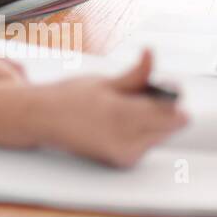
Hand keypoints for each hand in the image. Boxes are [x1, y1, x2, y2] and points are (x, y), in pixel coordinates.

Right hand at [30, 50, 187, 166]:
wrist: (44, 120)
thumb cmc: (70, 97)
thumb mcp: (104, 81)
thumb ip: (136, 73)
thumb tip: (152, 55)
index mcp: (121, 114)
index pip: (170, 114)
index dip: (171, 98)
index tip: (165, 86)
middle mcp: (125, 139)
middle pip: (171, 126)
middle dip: (163, 109)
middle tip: (140, 95)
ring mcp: (125, 154)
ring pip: (161, 135)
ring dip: (153, 122)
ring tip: (126, 109)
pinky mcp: (123, 162)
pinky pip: (147, 145)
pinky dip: (142, 134)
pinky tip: (120, 124)